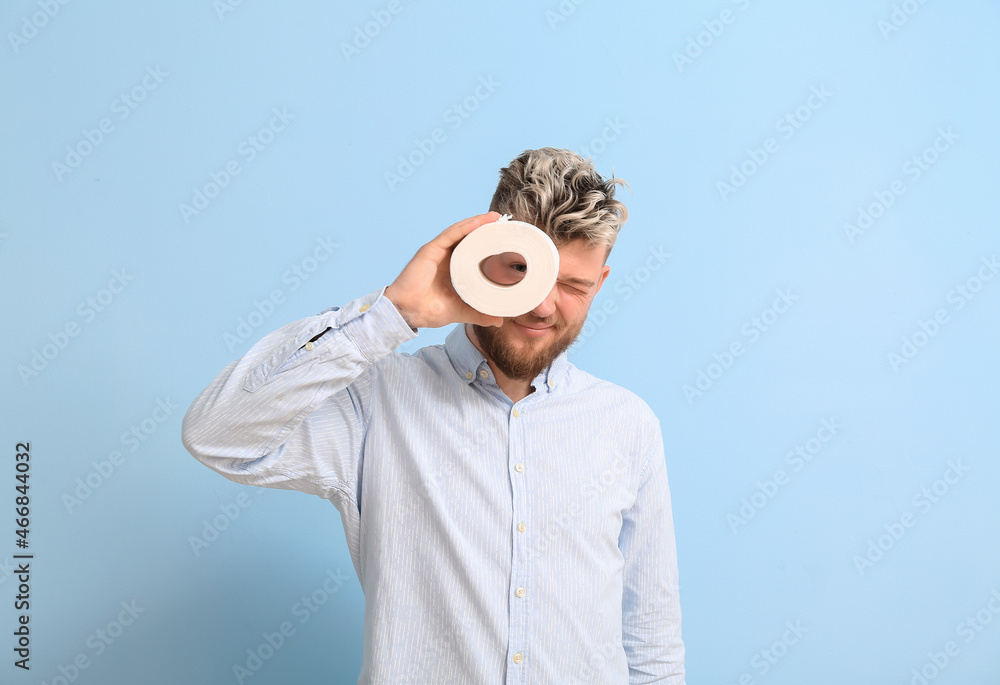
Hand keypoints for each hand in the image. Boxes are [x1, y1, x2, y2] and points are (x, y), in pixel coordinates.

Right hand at [384, 212, 505, 329]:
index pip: (470, 248)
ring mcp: (437, 251)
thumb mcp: (461, 311)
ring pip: (460, 231)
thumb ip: (479, 313)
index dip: (486, 242)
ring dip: (478, 222)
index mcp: (451, 266)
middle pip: (467, 236)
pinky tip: (479, 222)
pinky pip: (450, 234)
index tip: (503, 239)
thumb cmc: (428, 311)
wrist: (408, 313)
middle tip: (504, 224)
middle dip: (485, 228)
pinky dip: (465, 227)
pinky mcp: (430, 250)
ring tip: (495, 218)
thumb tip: (499, 320)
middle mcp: (444, 255)